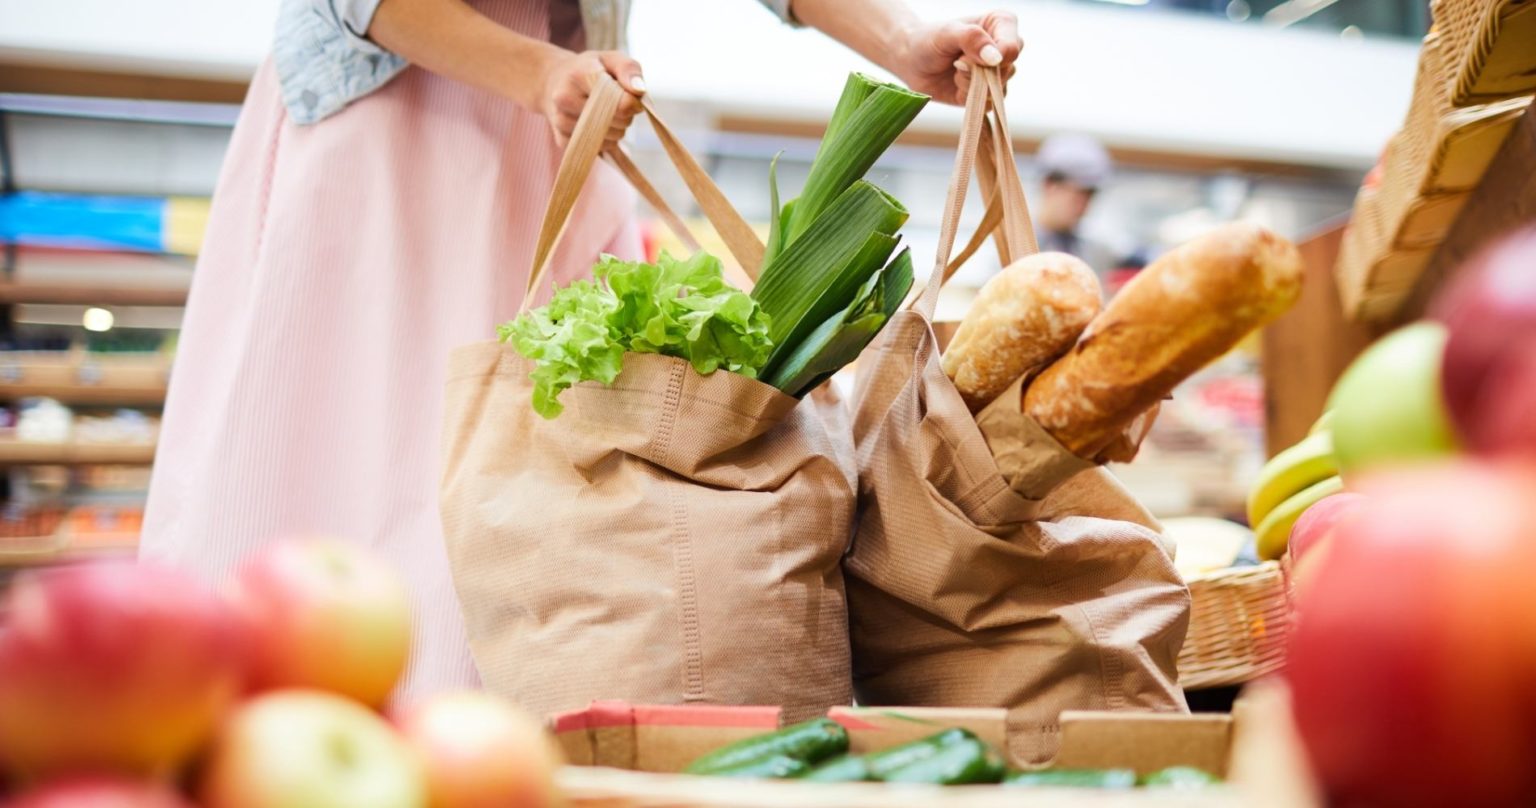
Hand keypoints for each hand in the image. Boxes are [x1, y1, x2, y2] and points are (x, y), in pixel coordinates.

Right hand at [537, 50, 645, 146]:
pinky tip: (596, 125)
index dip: (632, 102)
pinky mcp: (562, 140)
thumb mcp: (610, 59)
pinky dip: (605, 141)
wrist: (553, 82)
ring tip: (606, 113)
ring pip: (609, 137)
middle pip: (617, 119)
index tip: (632, 97)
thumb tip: (639, 90)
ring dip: (617, 129)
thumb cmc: (588, 69)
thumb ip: (628, 69)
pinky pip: (598, 149)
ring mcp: (561, 121)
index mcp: (579, 74)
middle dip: (626, 115)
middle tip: (617, 103)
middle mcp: (565, 98)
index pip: (616, 98)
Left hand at [892, 11, 1021, 105]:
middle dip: (978, 72)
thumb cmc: (929, 40)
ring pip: (998, 90)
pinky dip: (968, 97)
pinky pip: (987, 104)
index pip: (1013, 46)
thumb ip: (972, 39)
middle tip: (957, 62)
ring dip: (971, 84)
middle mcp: (1004, 49)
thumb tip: (996, 58)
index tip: (970, 57)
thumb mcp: (947, 33)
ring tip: (955, 71)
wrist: (912, 61)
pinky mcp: (986, 93)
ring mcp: (997, 73)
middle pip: (1008, 70)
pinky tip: (956, 84)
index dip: (995, 57)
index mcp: (1001, 25)